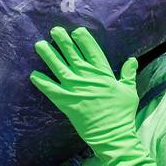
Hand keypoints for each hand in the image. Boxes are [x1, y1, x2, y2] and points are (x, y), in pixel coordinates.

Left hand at [30, 26, 138, 155]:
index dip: (83, 38)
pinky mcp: (65, 102)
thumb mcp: (129, 91)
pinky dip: (41, 82)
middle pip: (71, 54)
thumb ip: (128, 73)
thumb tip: (132, 59)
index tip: (76, 30)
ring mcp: (74, 88)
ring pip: (58, 67)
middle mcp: (86, 76)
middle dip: (62, 41)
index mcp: (102, 72)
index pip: (91, 49)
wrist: (112, 135)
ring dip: (48, 55)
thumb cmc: (122, 113)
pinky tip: (33, 74)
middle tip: (54, 30)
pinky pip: (50, 89)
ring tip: (39, 44)